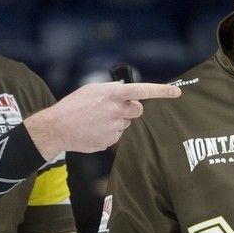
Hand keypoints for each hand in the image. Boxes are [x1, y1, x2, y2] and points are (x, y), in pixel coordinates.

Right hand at [25, 81, 179, 158]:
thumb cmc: (73, 105)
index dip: (161, 91)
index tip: (177, 92)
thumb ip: (113, 91)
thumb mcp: (92, 90)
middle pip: (138, 110)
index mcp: (111, 95)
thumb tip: (128, 95)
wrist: (57, 128)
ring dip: (116, 121)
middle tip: (114, 109)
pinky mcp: (109, 142)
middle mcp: (116, 111)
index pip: (142, 91)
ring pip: (126, 124)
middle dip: (131, 109)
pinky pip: (116, 136)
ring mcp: (114, 128)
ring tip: (96, 120)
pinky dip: (108, 133)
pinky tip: (93, 130)